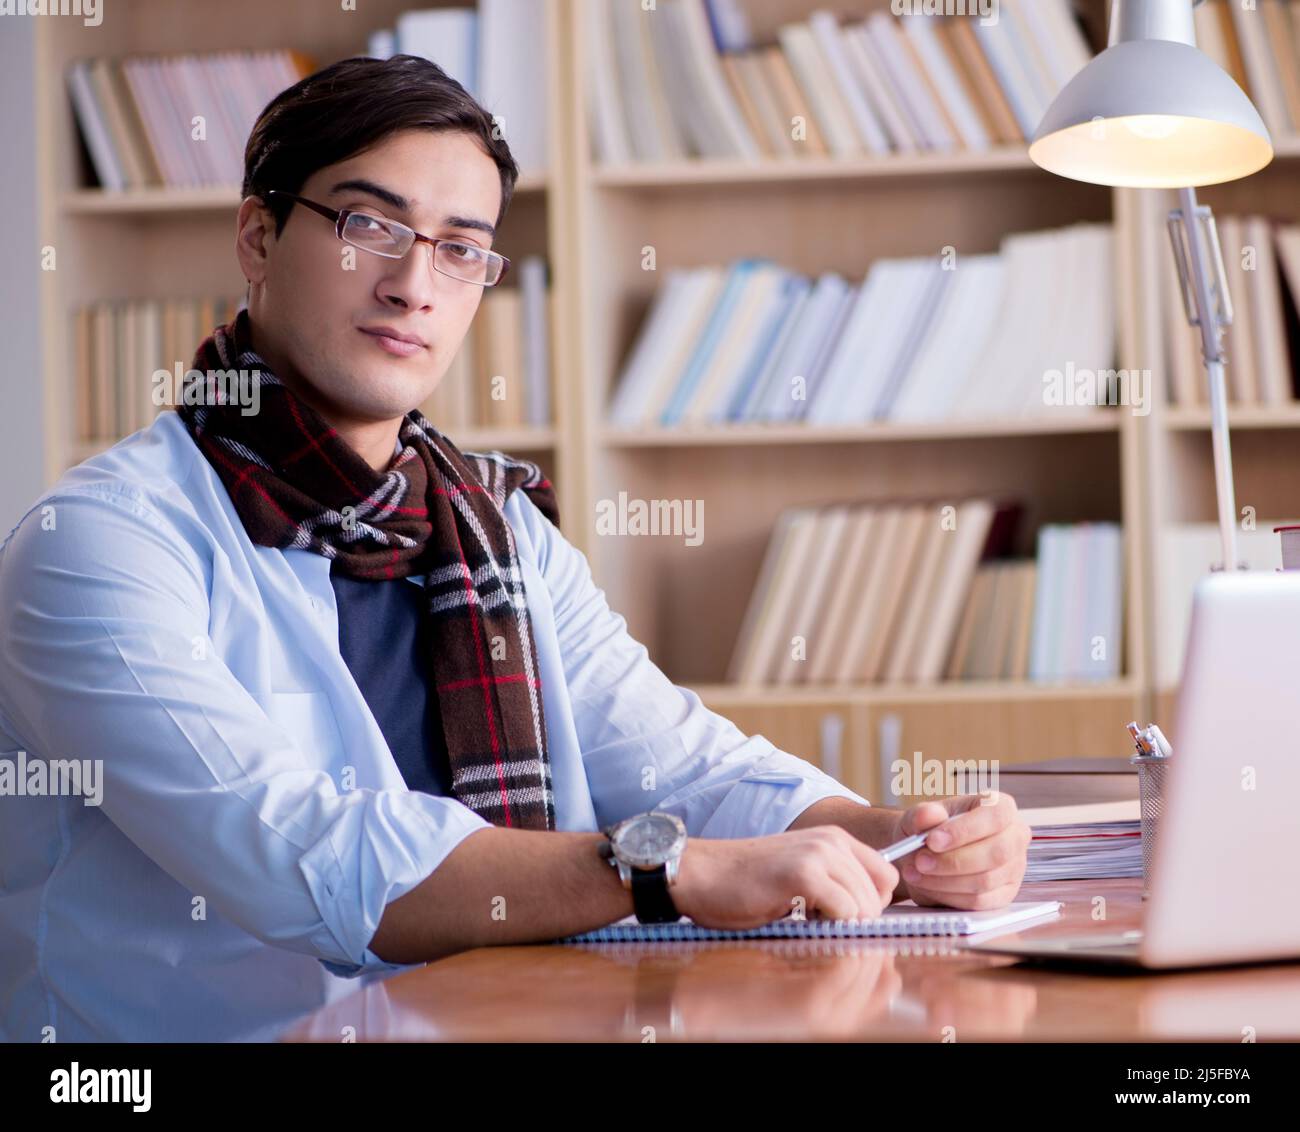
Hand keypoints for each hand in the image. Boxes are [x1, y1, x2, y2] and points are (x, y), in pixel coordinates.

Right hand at [670, 826, 899, 929]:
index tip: (845, 921)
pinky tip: (802, 923)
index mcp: (834, 839)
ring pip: (866, 906)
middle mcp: (832, 841)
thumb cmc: (744, 884)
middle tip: (822, 928)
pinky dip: (831, 928)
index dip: (873, 906)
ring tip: (808, 923)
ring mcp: (819, 854)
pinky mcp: (804, 873)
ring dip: (843, 927)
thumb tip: (869, 919)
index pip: (887, 877)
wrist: (700, 875)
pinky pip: (845, 912)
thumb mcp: (799, 877)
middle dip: (859, 923)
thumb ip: (835, 887)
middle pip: (880, 896)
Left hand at [890, 792, 1030, 910]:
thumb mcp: (919, 816)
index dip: (965, 829)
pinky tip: (929, 886)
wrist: (924, 855)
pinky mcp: (1005, 894)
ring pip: (985, 880)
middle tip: (920, 860)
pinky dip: (949, 896)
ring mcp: (1014, 868)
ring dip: (945, 880)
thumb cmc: (929, 830)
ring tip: (917, 872)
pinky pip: (980, 902)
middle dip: (952, 860)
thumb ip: (922, 814)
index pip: (995, 816)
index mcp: (1001, 807)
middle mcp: (1015, 837)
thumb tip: (929, 814)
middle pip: (996, 853)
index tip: (932, 840)